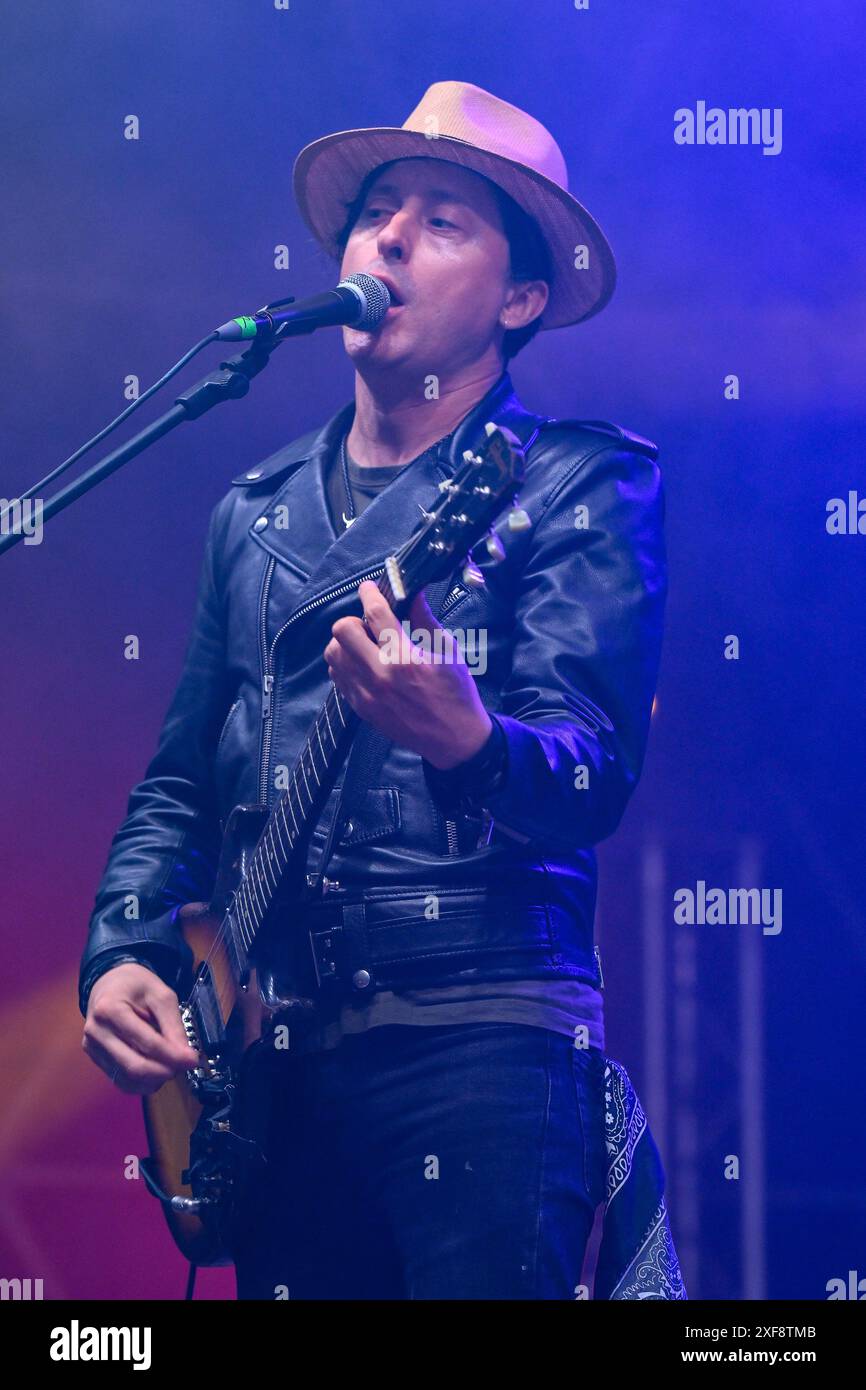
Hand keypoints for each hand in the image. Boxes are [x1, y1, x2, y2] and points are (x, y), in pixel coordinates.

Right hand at [82, 963, 199, 1094]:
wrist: (109, 983)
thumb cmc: (135, 985)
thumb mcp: (161, 995)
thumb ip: (173, 1025)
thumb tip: (184, 1055)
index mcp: (110, 1009)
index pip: (146, 1043)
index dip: (172, 1056)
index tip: (193, 1060)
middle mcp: (96, 1032)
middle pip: (134, 1066)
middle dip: (164, 1071)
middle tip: (184, 1066)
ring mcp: (92, 1048)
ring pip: (127, 1079)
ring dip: (154, 1080)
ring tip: (171, 1067)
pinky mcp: (96, 1059)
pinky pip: (120, 1081)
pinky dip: (142, 1083)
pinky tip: (156, 1072)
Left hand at [323, 581, 491, 769]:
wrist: (454, 740)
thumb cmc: (456, 693)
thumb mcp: (448, 652)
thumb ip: (426, 620)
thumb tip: (413, 593)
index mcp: (406, 658)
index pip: (375, 614)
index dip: (369, 593)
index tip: (369, 588)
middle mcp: (380, 675)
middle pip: (342, 631)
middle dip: (354, 620)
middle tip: (369, 625)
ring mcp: (367, 694)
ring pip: (333, 654)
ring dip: (346, 643)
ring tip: (365, 646)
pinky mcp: (361, 708)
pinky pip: (338, 677)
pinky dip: (345, 665)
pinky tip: (363, 665)